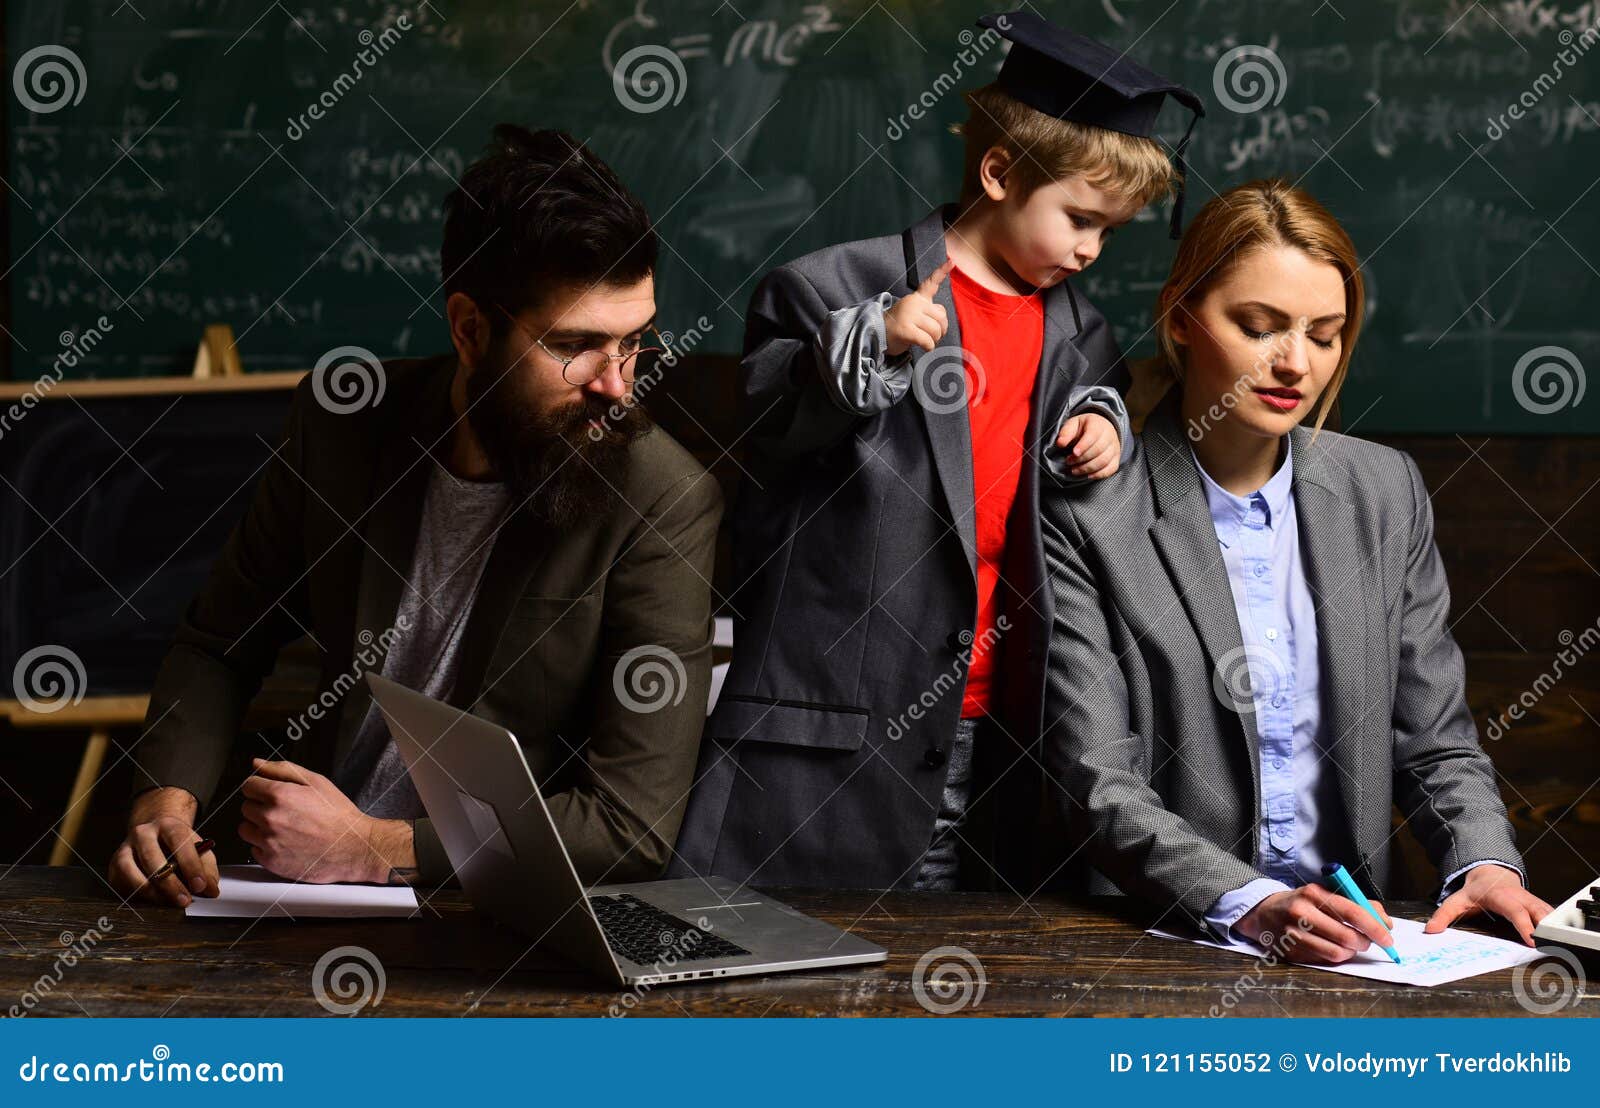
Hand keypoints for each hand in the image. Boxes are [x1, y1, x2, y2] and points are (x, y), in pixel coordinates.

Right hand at [108, 787, 218, 906]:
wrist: (155, 834)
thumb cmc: (179, 845)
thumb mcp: (199, 849)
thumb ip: (207, 868)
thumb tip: (211, 890)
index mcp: (168, 825)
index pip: (179, 841)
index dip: (190, 865)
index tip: (200, 885)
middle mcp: (143, 833)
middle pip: (152, 857)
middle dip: (170, 883)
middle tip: (184, 900)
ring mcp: (125, 848)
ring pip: (130, 871)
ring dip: (150, 891)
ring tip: (167, 902)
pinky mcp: (114, 865)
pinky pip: (121, 883)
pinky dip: (136, 895)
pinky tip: (151, 900)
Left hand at [239, 758, 413, 884]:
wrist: (352, 847)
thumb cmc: (338, 814)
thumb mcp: (316, 781)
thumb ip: (282, 769)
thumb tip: (256, 764)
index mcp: (280, 795)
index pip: (248, 785)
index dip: (262, 787)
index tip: (273, 793)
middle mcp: (270, 818)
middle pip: (246, 807)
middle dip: (261, 806)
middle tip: (285, 811)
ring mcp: (268, 841)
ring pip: (245, 829)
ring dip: (259, 827)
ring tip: (284, 828)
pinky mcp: (270, 861)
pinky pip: (254, 849)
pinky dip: (266, 846)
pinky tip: (286, 842)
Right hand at [884, 258, 952, 356]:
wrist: (877, 334)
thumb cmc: (899, 325)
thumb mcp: (914, 313)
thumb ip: (929, 312)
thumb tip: (942, 321)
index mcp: (917, 298)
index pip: (930, 283)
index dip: (942, 271)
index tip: (951, 261)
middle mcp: (913, 303)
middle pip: (941, 317)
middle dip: (942, 330)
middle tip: (935, 336)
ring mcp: (909, 315)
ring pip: (935, 330)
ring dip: (935, 340)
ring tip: (927, 342)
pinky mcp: (906, 330)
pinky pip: (927, 340)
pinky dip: (929, 347)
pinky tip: (924, 347)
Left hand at [1055, 412, 1120, 478]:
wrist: (1101, 429)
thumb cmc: (1085, 428)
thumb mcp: (1073, 424)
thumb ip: (1066, 432)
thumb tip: (1060, 443)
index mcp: (1098, 425)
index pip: (1093, 435)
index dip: (1084, 445)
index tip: (1074, 453)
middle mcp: (1109, 436)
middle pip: (1098, 450)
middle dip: (1082, 458)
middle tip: (1069, 461)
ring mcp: (1114, 448)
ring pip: (1104, 461)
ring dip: (1087, 468)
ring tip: (1074, 469)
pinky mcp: (1116, 459)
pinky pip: (1111, 469)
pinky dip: (1099, 474)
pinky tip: (1087, 475)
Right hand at [1234, 883, 1395, 964]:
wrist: (1264, 912)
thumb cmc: (1302, 903)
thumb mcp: (1325, 893)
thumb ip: (1357, 904)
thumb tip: (1385, 923)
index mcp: (1313, 893)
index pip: (1352, 912)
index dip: (1375, 927)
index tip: (1388, 938)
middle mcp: (1301, 913)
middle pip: (1346, 937)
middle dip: (1364, 943)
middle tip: (1367, 942)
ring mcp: (1294, 934)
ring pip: (1337, 953)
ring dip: (1351, 952)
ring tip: (1349, 945)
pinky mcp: (1291, 952)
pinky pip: (1324, 961)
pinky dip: (1335, 957)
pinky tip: (1332, 947)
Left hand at [1425, 863, 1551, 945]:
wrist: (1490, 874)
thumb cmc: (1475, 891)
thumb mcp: (1456, 901)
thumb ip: (1443, 915)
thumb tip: (1431, 930)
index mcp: (1502, 897)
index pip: (1515, 911)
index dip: (1524, 925)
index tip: (1531, 940)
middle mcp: (1520, 898)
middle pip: (1538, 912)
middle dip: (1546, 927)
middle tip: (1551, 945)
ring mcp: (1532, 901)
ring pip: (1548, 913)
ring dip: (1554, 928)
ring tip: (1559, 945)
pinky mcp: (1539, 906)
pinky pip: (1551, 915)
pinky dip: (1557, 926)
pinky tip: (1560, 939)